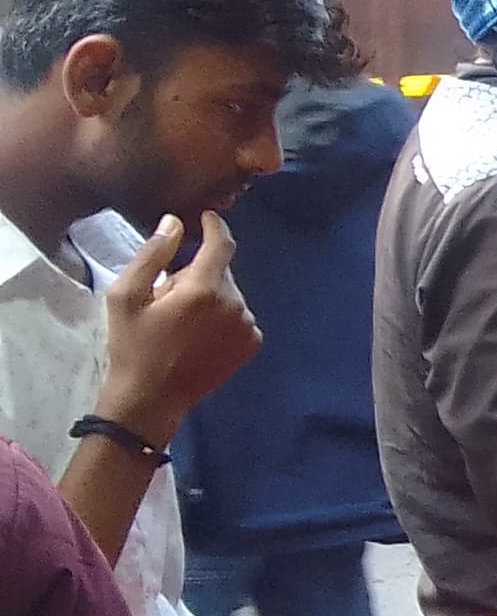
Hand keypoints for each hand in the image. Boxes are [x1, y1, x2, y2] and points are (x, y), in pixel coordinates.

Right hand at [95, 215, 259, 439]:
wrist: (152, 398)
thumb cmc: (133, 346)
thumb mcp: (126, 297)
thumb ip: (152, 255)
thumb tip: (175, 223)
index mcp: (204, 289)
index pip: (221, 244)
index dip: (215, 225)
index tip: (206, 217)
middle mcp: (235, 304)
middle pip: (220, 271)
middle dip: (196, 274)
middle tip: (167, 297)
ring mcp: (247, 325)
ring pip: (229, 293)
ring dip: (209, 296)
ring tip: (180, 322)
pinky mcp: (252, 342)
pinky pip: (238, 314)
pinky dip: (222, 316)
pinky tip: (198, 336)